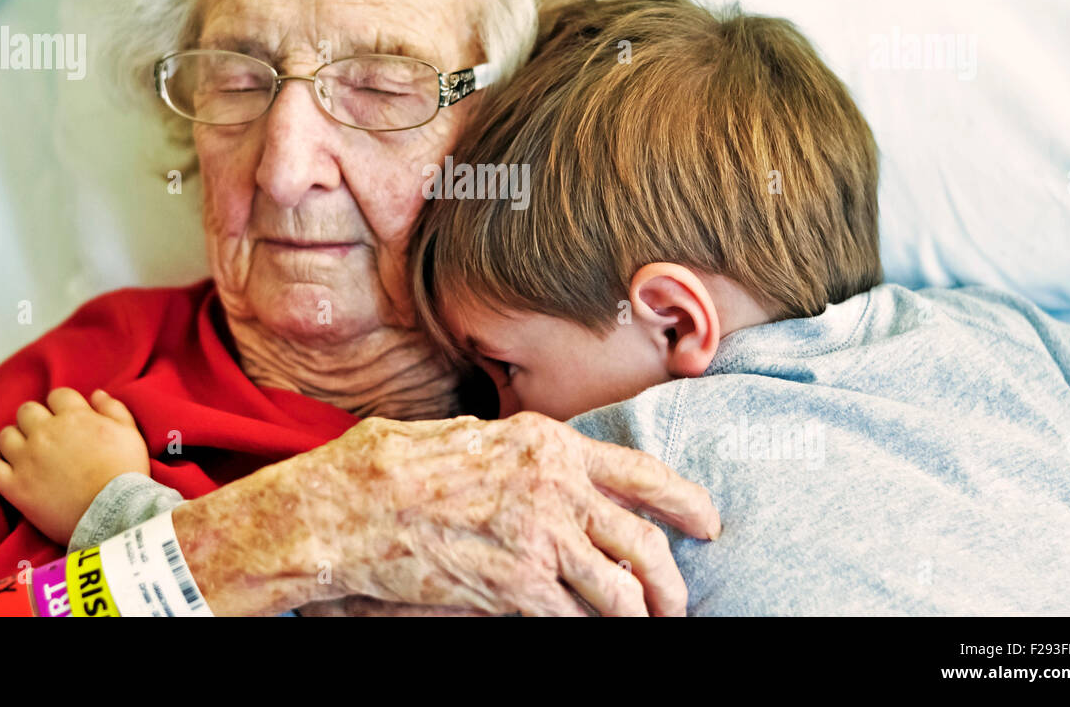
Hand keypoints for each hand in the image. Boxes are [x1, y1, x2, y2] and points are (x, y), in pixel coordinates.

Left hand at [0, 387, 149, 545]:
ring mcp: (27, 459)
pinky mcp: (14, 486)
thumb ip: (113, 408)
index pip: (57, 395)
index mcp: (74, 416)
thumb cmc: (126, 473)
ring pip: (6, 435)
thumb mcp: (130, 433)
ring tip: (24, 448)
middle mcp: (45, 433)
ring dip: (15, 437)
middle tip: (46, 433)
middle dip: (36, 418)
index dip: (63, 405)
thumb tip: (96, 394)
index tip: (68, 417)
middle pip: (27, 411)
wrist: (114, 515)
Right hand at [183, 411, 719, 615]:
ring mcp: (541, 538)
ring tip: (642, 624)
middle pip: (644, 541)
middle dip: (670, 580)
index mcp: (551, 443)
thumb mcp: (484, 440)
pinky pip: (575, 618)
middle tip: (676, 600)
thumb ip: (534, 461)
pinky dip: (587, 628)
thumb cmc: (409, 464)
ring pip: (620, 591)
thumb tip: (569, 484)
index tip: (709, 523)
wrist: (360, 501)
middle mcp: (558, 487)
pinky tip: (586, 628)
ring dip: (638, 614)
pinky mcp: (518, 586)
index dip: (686, 502)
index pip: (643, 473)